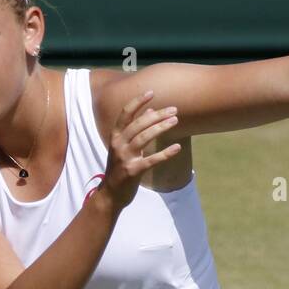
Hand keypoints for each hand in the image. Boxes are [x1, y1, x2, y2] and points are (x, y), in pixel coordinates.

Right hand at [99, 91, 180, 210]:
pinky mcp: (133, 171)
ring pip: (144, 138)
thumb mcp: (123, 147)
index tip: (151, 93)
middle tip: (174, 110)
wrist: (110, 195)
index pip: (125, 114)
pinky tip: (177, 147)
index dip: (137, 102)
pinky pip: (151, 160)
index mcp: (115, 136)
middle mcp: (118, 144)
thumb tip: (150, 110)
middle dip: (157, 115)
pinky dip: (165, 153)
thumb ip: (135, 129)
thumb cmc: (119, 168)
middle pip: (139, 124)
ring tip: (175, 121)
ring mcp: (125, 158)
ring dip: (161, 127)